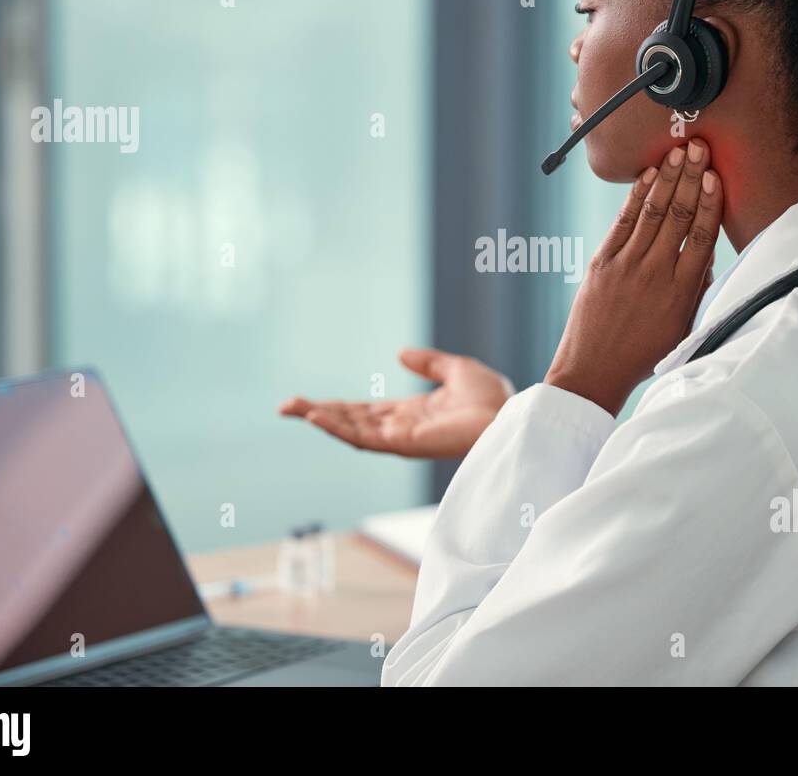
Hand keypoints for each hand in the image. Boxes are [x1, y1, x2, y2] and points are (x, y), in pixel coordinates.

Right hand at [279, 348, 514, 458]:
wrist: (512, 414)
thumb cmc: (494, 398)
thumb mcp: (457, 370)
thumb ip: (429, 363)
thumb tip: (400, 354)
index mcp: (411, 413)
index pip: (364, 411)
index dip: (337, 407)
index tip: (309, 402)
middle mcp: (402, 428)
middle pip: (351, 422)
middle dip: (318, 415)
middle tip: (285, 407)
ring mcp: (402, 438)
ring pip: (353, 431)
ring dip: (322, 420)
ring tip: (293, 409)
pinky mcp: (406, 443)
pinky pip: (367, 438)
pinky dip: (341, 428)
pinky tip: (319, 417)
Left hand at [545, 139, 721, 415]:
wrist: (593, 372)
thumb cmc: (641, 354)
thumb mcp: (681, 328)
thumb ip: (696, 291)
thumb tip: (706, 258)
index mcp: (682, 292)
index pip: (703, 237)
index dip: (711, 203)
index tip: (716, 177)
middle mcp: (656, 274)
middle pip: (680, 216)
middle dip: (691, 178)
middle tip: (700, 147)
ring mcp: (627, 266)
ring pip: (653, 212)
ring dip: (667, 178)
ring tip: (678, 152)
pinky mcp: (602, 264)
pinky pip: (623, 223)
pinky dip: (636, 196)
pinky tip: (648, 175)